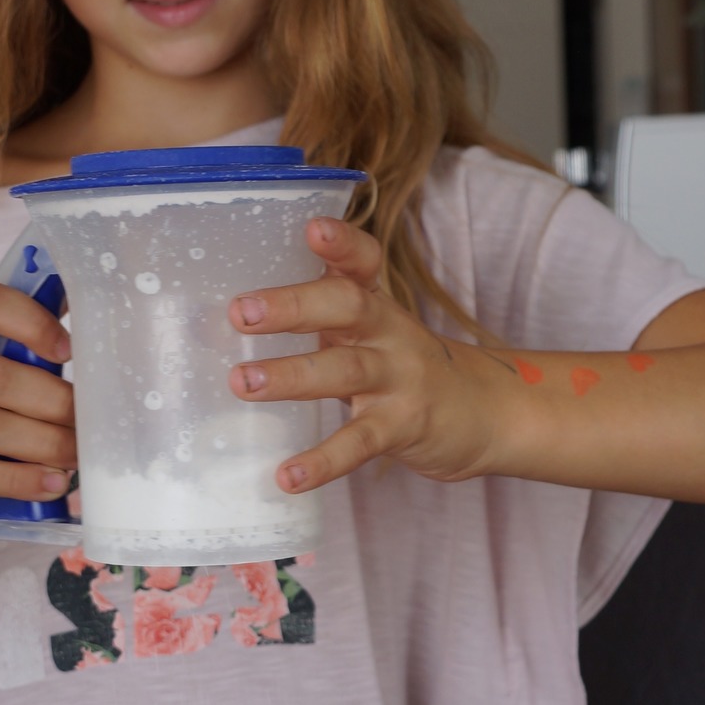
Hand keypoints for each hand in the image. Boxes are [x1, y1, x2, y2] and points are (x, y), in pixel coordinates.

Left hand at [227, 217, 513, 492]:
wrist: (485, 413)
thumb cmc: (404, 366)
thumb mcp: (371, 330)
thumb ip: (317, 317)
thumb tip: (219, 323)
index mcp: (376, 304)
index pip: (363, 262)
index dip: (341, 243)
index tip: (313, 227)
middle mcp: (390, 332)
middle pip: (347, 307)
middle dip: (292, 306)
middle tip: (240, 312)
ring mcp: (399, 379)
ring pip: (346, 371)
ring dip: (292, 376)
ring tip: (242, 384)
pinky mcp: (403, 427)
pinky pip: (359, 443)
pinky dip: (323, 461)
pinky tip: (288, 476)